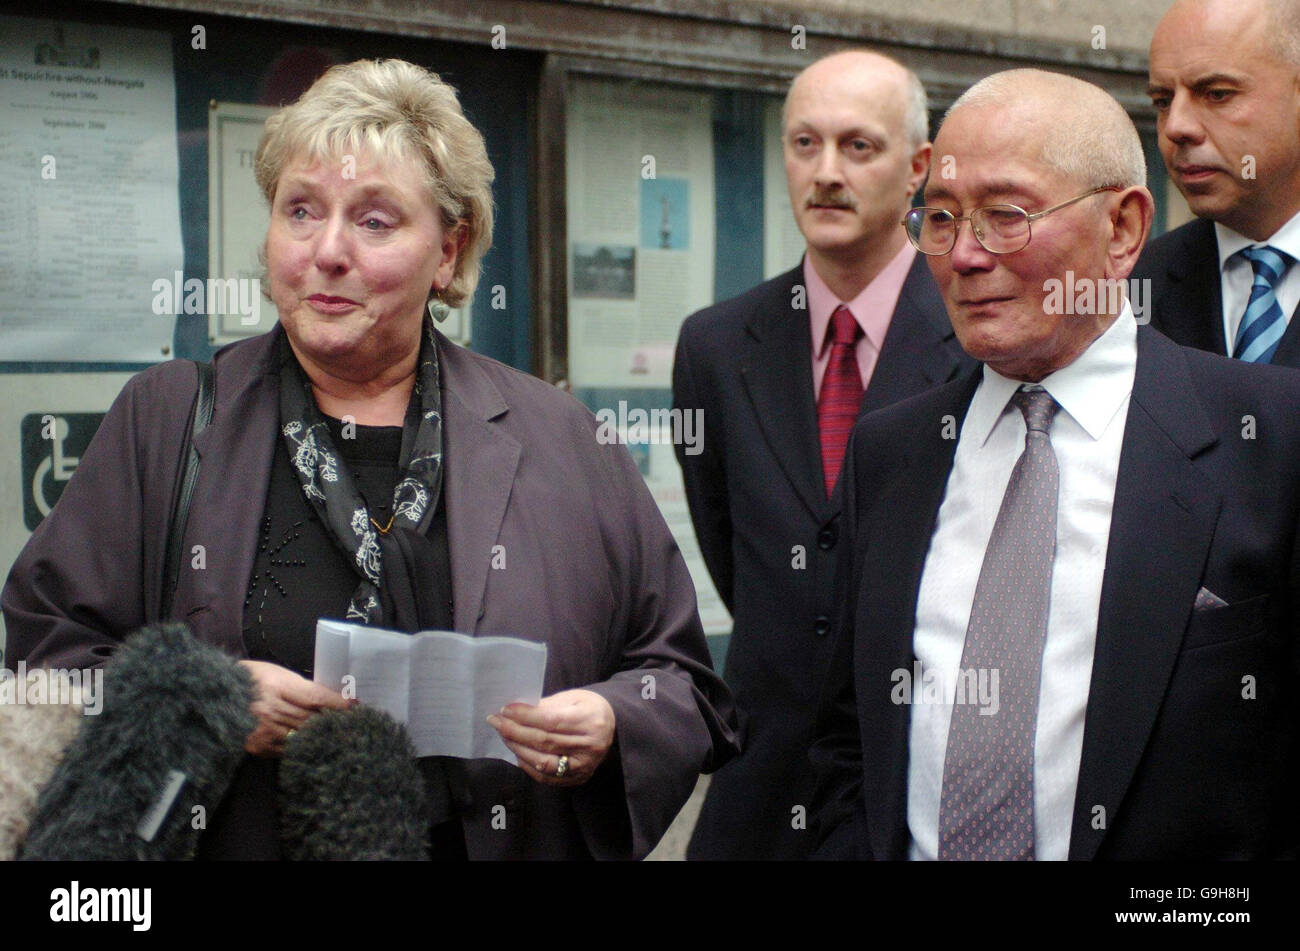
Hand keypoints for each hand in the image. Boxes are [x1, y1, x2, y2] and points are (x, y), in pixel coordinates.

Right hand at [238, 660, 353, 756]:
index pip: (315, 697)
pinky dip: (302, 747)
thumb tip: (326, 699)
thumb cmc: (247, 679)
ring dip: (321, 737)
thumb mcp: (273, 673)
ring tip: (339, 737)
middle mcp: (271, 709)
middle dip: (333, 722)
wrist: (211, 696)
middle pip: (311, 719)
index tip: (355, 706)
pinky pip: (287, 749)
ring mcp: (264, 730)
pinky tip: (314, 746)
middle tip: (354, 725)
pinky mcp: (258, 746)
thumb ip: (300, 687)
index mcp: (277, 686)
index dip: (337, 703)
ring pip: (302, 736)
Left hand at [487, 689, 615, 785]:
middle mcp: (589, 746)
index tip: (505, 709)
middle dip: (515, 731)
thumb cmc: (588, 708)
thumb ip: (546, 705)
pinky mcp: (578, 778)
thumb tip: (516, 711)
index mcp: (590, 720)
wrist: (613, 726)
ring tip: (503, 735)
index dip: (525, 716)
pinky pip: (547, 776)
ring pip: (543, 761)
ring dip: (518, 748)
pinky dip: (528, 765)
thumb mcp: (572, 698)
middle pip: (544, 742)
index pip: (551, 721)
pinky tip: (517, 751)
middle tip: (496, 721)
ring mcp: (584, 766)